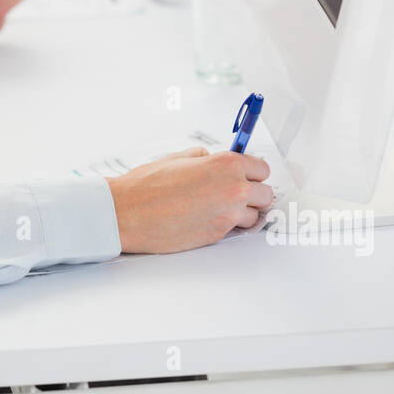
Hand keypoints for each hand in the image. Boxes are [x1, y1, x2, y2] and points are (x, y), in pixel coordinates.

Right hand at [105, 147, 272, 252]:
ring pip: (255, 216)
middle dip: (253, 193)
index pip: (262, 169)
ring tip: (219, 207)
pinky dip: (226, 225)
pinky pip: (234, 230)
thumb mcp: (178, 158)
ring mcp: (228, 215)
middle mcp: (234, 189)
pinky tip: (207, 218)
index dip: (251, 172)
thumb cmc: (147, 185)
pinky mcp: (218, 235)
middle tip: (235, 192)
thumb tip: (211, 159)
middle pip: (266, 195)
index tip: (245, 174)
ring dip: (242, 213)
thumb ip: (203, 157)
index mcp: (226, 164)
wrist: (128, 212)